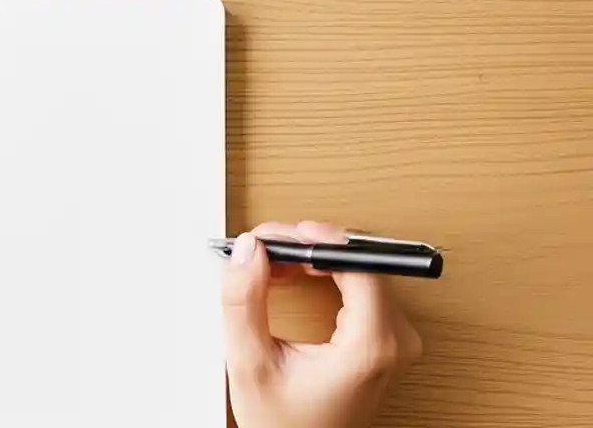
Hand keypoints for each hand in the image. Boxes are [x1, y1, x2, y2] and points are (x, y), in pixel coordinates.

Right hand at [222, 221, 422, 427]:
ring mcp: (395, 340)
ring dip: (313, 258)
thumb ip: (244, 301)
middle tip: (265, 246)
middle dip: (307, 246)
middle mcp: (396, 342)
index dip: (319, 238)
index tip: (285, 232)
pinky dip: (325, 274)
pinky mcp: (386, 340)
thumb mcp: (250, 364)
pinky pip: (361, 287)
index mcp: (372, 348)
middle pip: (358, 263)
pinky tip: (291, 275)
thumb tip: (248, 252)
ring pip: (359, 270)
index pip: (360, 265)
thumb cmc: (287, 427)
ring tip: (271, 262)